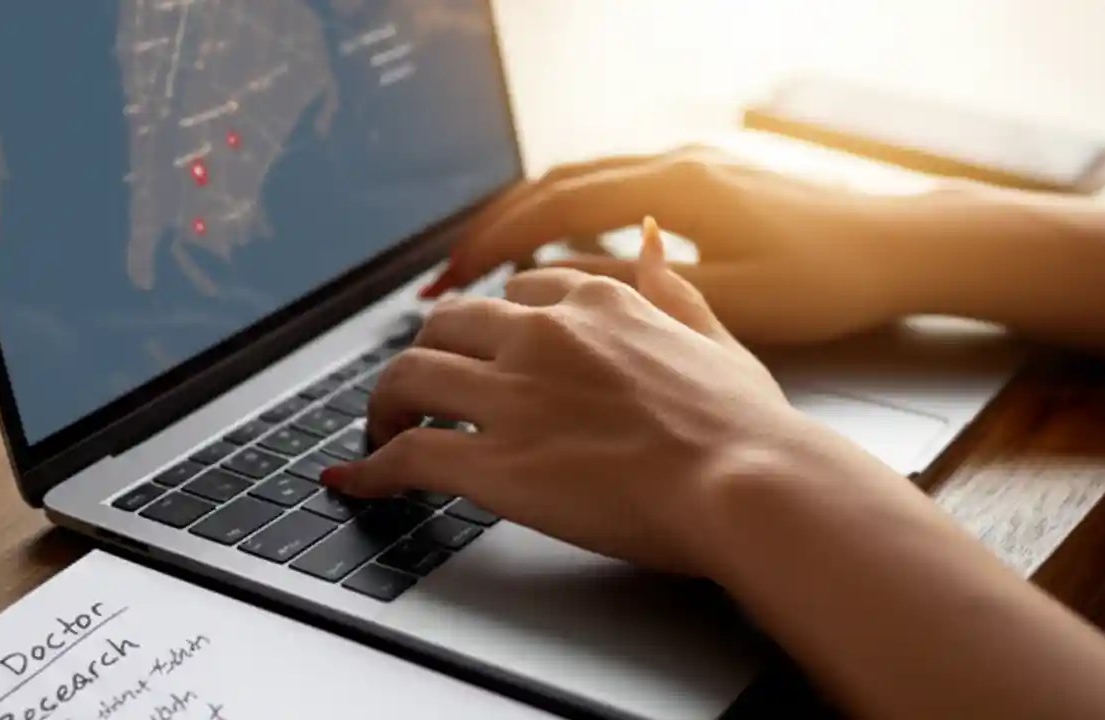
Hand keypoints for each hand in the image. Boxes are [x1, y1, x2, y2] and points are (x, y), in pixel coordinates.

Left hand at [323, 219, 815, 576]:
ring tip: (380, 430)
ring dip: (385, 402)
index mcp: (596, 302)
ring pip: (408, 376)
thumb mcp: (717, 337)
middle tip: (422, 389)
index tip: (481, 345)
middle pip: (447, 325)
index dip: (490, 323)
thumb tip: (647, 239)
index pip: (514, 292)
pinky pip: (407, 454)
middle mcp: (543, 335)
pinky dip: (369, 469)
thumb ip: (670, 290)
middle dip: (428, 354)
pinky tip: (354, 480)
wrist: (749, 484)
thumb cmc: (746, 427)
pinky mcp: (493, 461)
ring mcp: (512, 395)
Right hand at [423, 146, 915, 345]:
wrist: (903, 248)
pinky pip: (608, 195)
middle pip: (552, 187)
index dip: (490, 245)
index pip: (553, 208)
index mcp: (674, 189)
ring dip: (523, 226)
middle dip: (489, 233)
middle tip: (442, 284)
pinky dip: (565, 224)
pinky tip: (554, 261)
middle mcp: (671, 167)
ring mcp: (685, 172)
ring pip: (577, 186)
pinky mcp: (699, 187)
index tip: (446, 283)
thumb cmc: (830, 279)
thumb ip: (641, 290)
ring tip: (480, 276)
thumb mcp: (733, 298)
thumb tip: (560, 283)